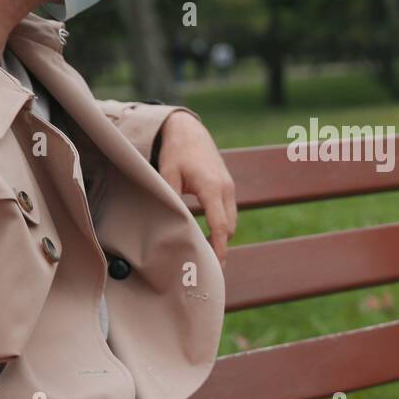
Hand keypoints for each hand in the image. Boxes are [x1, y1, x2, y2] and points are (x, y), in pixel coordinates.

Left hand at [155, 111, 237, 265]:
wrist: (189, 131)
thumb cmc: (177, 152)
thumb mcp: (167, 174)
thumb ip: (171, 198)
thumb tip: (170, 226)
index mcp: (211, 187)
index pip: (220, 224)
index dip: (219, 247)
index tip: (216, 265)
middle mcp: (225, 188)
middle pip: (229, 227)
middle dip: (221, 247)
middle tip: (206, 267)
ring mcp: (229, 187)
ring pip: (231, 221)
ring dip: (221, 237)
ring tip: (206, 255)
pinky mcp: (227, 187)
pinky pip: (229, 212)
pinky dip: (222, 226)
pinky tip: (208, 236)